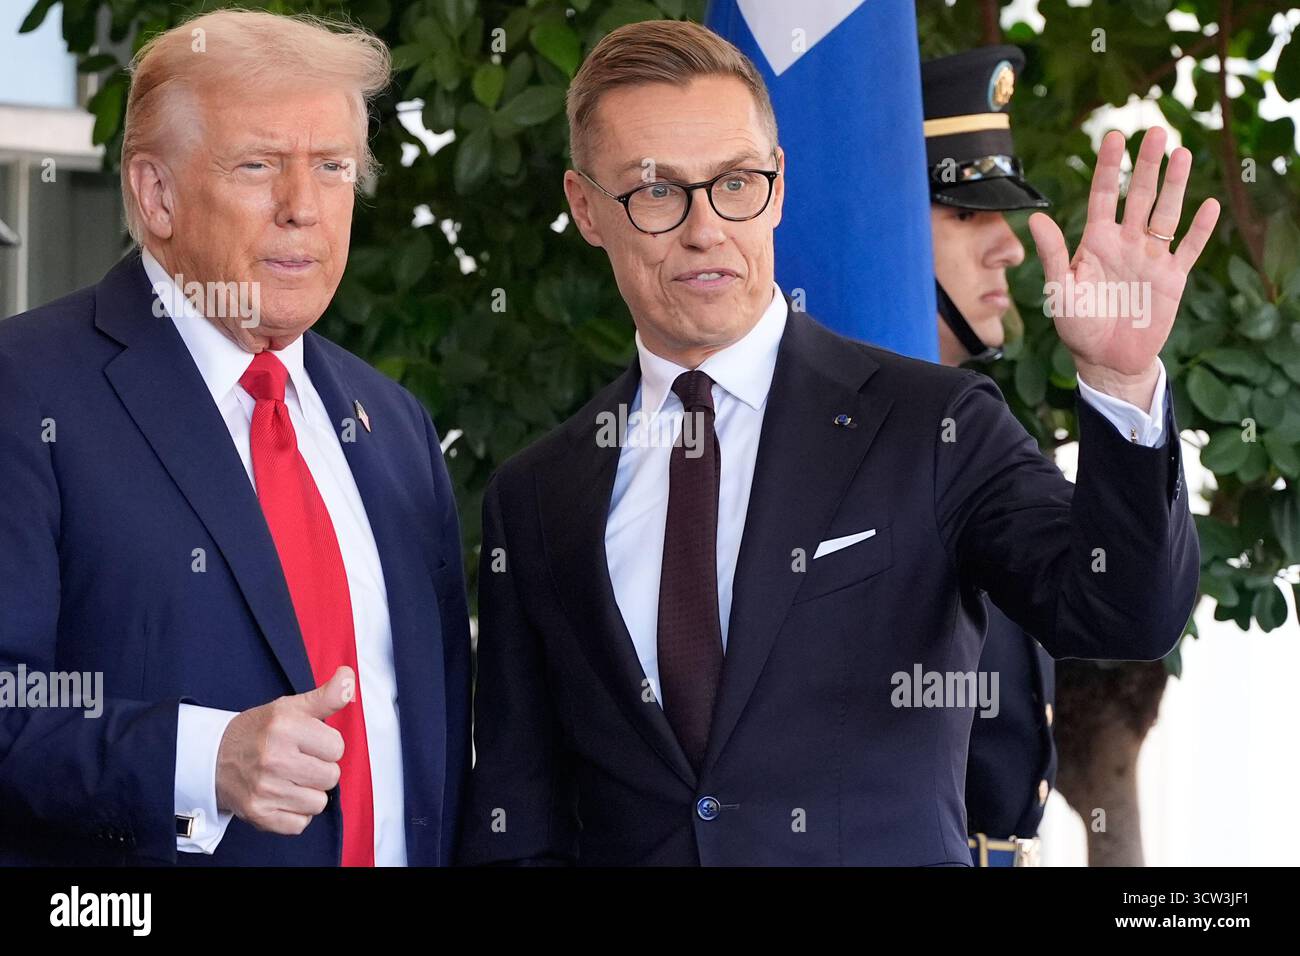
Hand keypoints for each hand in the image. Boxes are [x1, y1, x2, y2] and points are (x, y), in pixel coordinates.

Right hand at [214, 666, 352, 834]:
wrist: (213, 758)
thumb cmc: (260, 731)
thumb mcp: (291, 707)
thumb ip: (326, 695)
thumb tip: (348, 676)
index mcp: (284, 727)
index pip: (337, 747)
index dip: (326, 745)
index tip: (307, 742)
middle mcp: (273, 758)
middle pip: (331, 777)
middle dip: (320, 769)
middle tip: (298, 761)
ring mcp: (264, 789)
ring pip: (318, 802)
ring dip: (309, 792)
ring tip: (289, 779)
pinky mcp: (258, 814)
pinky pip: (301, 823)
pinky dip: (295, 813)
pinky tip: (281, 796)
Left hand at [1028, 127, 1220, 407]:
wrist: (1106, 359)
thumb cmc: (1077, 326)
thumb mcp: (1059, 290)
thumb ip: (1053, 254)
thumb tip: (1037, 217)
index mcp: (1095, 241)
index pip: (1103, 195)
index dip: (1109, 166)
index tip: (1114, 136)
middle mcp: (1126, 242)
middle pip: (1139, 195)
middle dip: (1147, 164)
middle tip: (1155, 130)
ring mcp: (1151, 257)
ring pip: (1166, 212)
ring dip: (1175, 185)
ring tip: (1182, 153)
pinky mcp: (1173, 278)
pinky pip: (1190, 248)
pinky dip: (1201, 230)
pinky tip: (1210, 205)